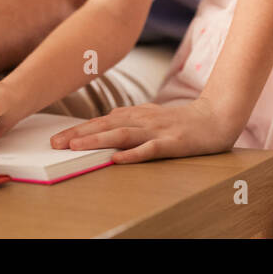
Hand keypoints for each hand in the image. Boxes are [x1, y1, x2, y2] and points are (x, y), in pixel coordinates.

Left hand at [49, 98, 240, 163]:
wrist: (217, 116)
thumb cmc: (182, 120)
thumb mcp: (152, 115)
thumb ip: (130, 119)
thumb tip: (105, 122)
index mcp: (136, 114)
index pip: (101, 121)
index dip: (78, 129)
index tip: (56, 138)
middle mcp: (143, 120)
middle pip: (105, 126)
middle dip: (78, 134)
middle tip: (55, 144)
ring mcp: (157, 130)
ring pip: (122, 135)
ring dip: (97, 140)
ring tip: (76, 147)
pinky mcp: (172, 143)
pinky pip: (150, 150)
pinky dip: (132, 155)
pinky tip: (117, 159)